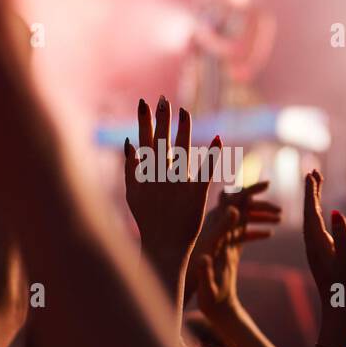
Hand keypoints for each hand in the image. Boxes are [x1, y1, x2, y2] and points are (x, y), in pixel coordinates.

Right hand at [123, 96, 220, 269]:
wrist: (163, 246)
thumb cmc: (147, 220)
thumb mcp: (132, 194)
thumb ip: (129, 168)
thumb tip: (128, 143)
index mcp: (146, 174)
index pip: (145, 141)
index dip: (145, 121)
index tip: (145, 101)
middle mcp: (161, 176)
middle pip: (162, 141)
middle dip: (162, 119)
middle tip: (163, 100)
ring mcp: (178, 184)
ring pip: (180, 151)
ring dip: (182, 130)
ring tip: (185, 111)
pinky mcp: (196, 194)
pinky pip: (205, 171)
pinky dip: (211, 155)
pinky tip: (217, 138)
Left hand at [186, 181, 280, 303]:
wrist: (191, 295)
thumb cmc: (198, 274)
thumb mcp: (211, 251)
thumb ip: (221, 229)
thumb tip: (235, 210)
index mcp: (214, 224)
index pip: (234, 199)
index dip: (251, 189)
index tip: (269, 183)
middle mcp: (216, 227)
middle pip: (241, 207)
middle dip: (261, 205)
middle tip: (281, 211)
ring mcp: (219, 237)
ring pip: (242, 219)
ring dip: (261, 216)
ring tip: (280, 220)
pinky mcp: (223, 248)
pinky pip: (240, 234)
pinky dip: (255, 231)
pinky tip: (269, 234)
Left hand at [303, 171, 345, 323]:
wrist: (341, 311)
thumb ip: (342, 236)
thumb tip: (334, 212)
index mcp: (318, 243)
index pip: (312, 212)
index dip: (311, 193)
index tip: (310, 175)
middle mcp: (314, 244)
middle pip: (310, 212)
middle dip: (312, 192)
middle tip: (313, 172)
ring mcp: (317, 250)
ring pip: (313, 219)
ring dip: (314, 201)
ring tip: (317, 184)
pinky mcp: (322, 255)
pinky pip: (317, 228)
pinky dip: (318, 214)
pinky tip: (322, 211)